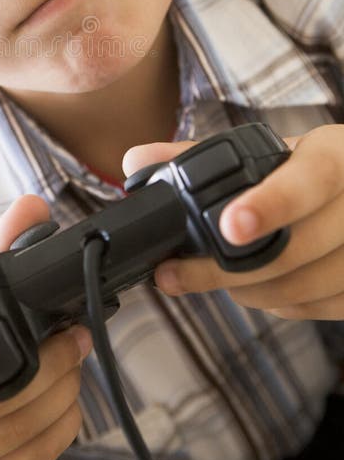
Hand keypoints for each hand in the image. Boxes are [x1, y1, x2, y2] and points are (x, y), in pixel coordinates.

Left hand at [123, 124, 343, 319]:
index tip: (229, 227)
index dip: (269, 206)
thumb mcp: (268, 150)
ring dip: (246, 291)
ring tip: (214, 277)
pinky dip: (277, 303)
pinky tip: (258, 287)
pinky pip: (317, 309)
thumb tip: (135, 161)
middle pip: (295, 250)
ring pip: (303, 289)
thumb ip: (199, 154)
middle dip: (225, 269)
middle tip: (174, 274)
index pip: (308, 182)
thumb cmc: (307, 169)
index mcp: (335, 157)